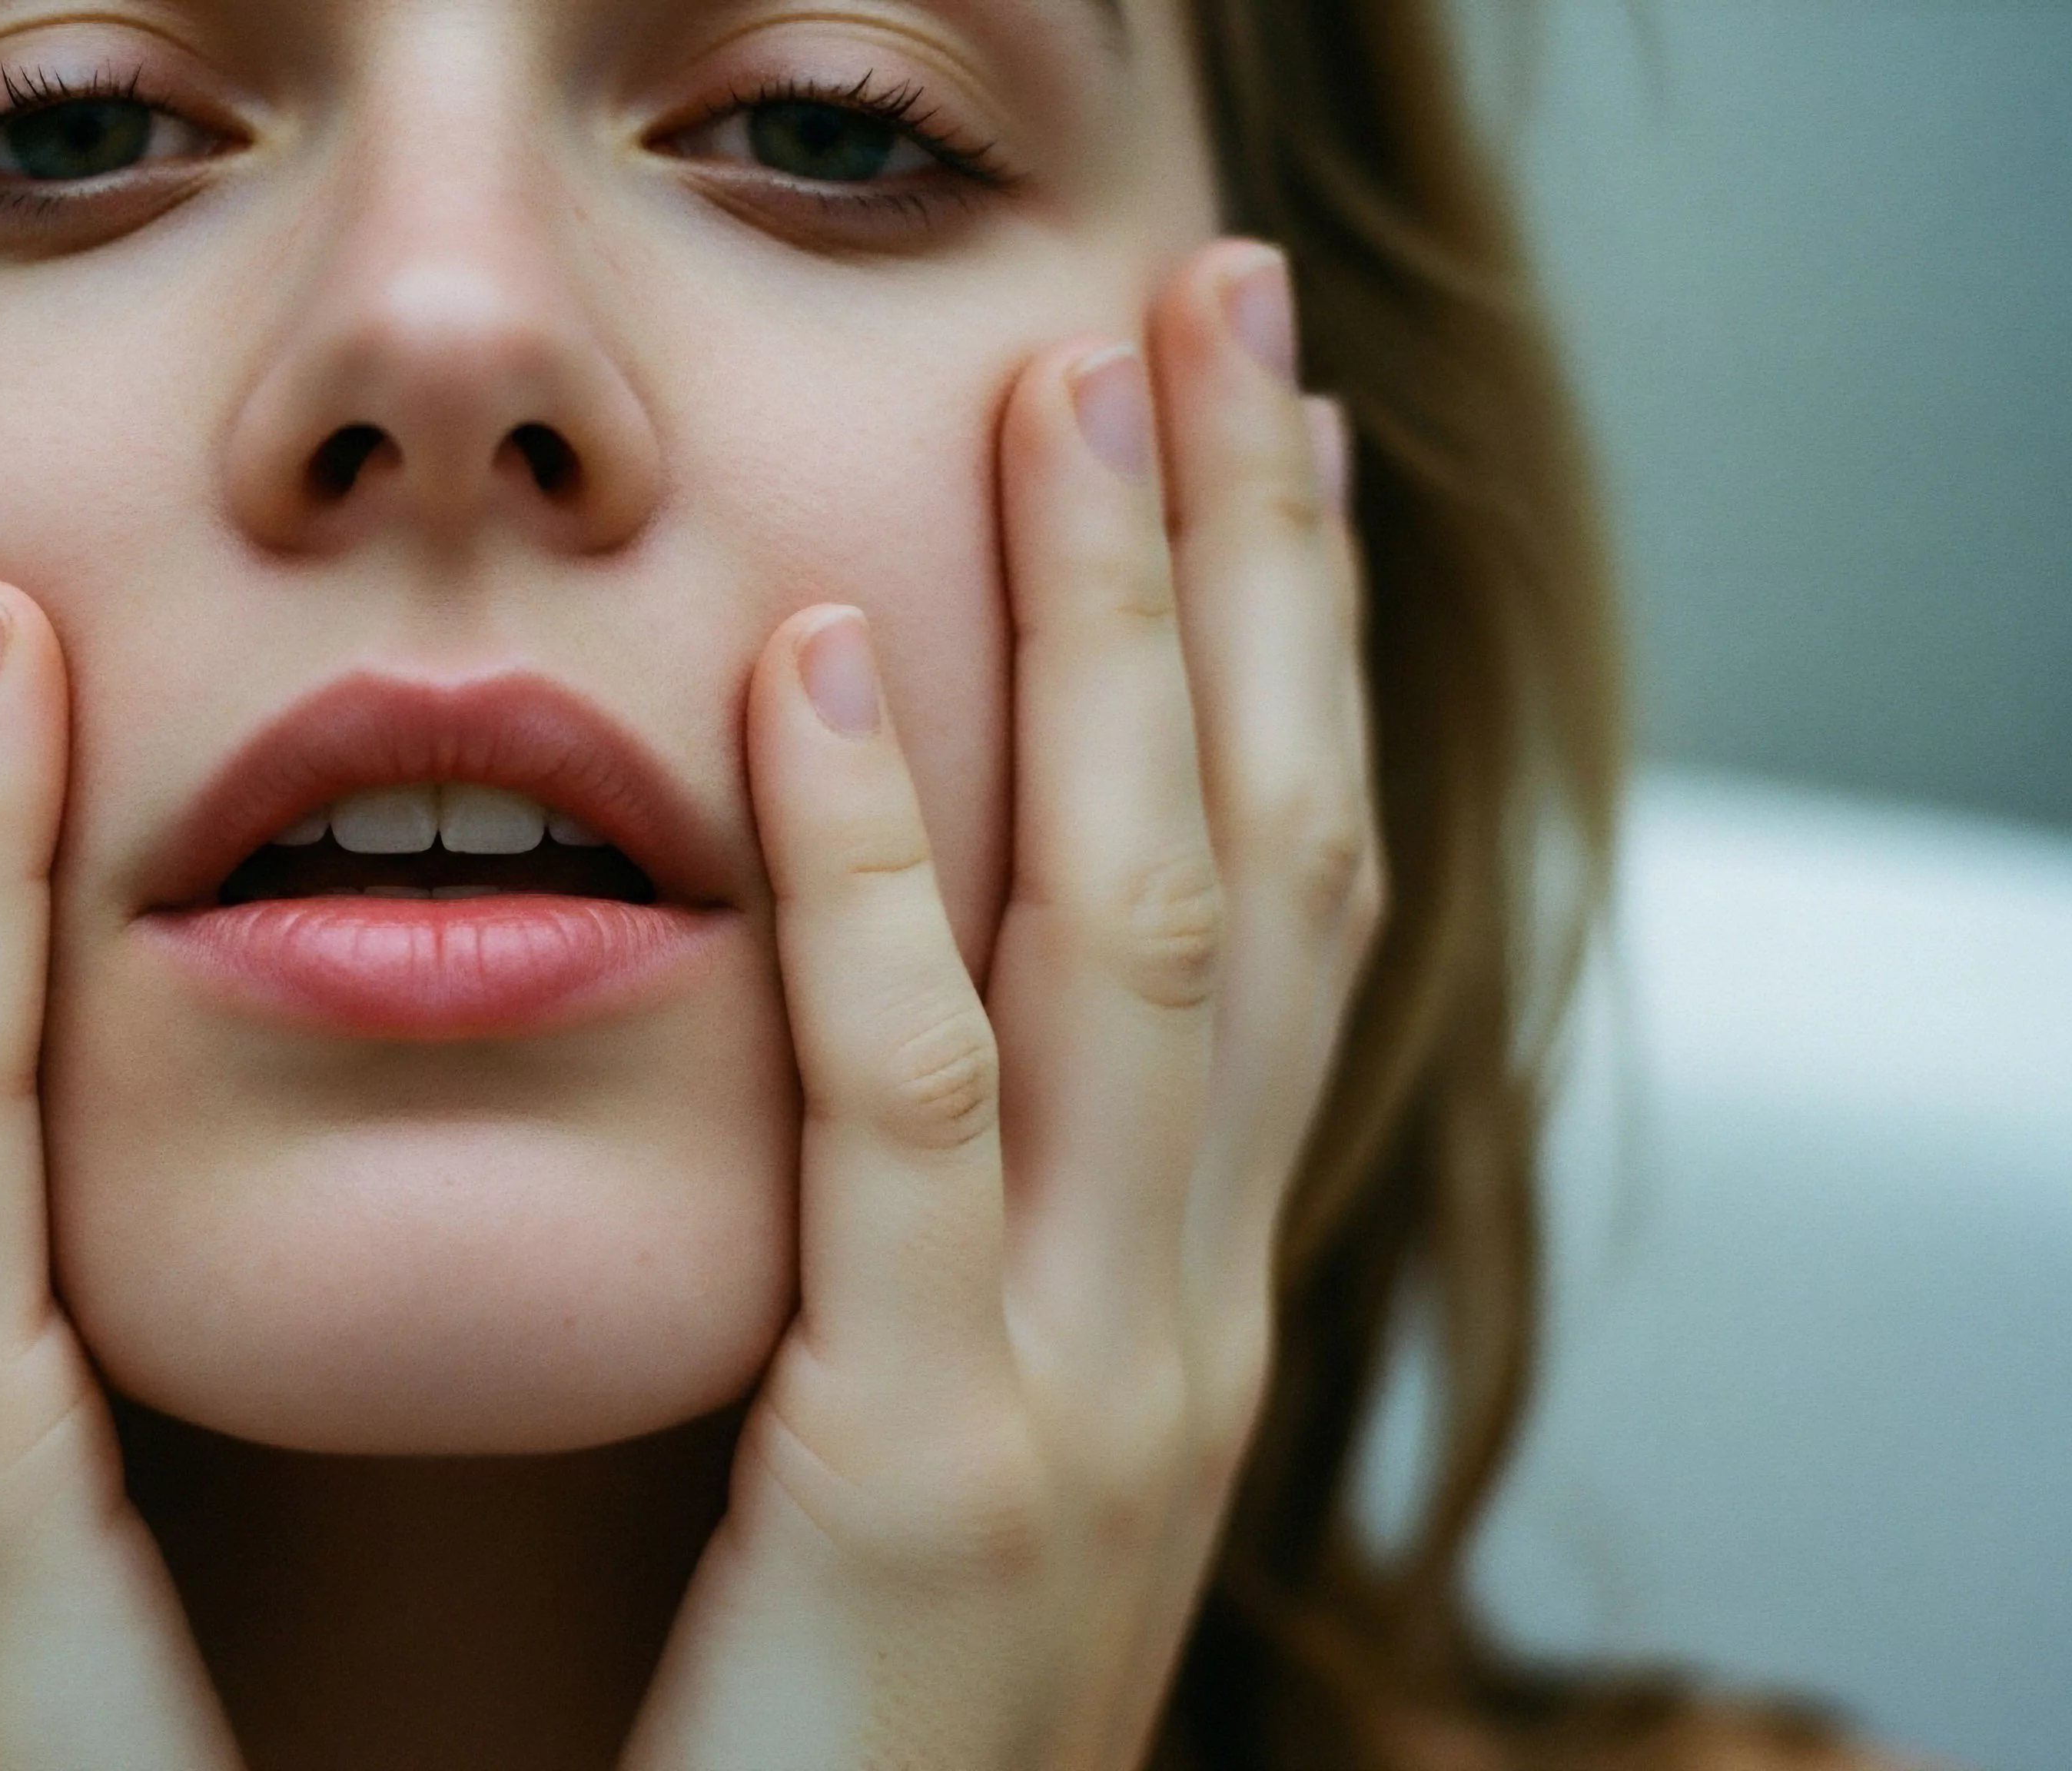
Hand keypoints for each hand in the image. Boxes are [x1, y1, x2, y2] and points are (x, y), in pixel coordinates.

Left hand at [623, 239, 1380, 1770]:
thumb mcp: (935, 1438)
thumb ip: (941, 1237)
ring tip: (1082, 385)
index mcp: (1170, 1298)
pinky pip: (911, 1117)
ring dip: (1122, 636)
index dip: (1272, 652)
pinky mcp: (934, 1479)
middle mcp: (1183, 1317)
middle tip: (1223, 312)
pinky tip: (799, 664)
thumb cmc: (834, 1728)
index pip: (1264, 906)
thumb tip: (902, 1008)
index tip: (1249, 437)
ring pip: (1145, 933)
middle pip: (1260, 859)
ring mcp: (1093, 1394)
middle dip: (1247, 570)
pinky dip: (870, 877)